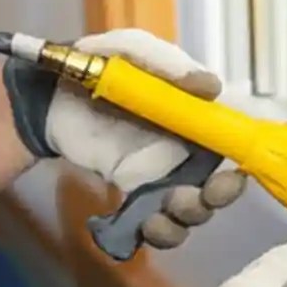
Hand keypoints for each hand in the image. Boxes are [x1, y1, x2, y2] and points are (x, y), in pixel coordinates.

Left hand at [3, 28, 245, 248]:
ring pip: (188, 212)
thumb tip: (213, 88)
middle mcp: (187, 153)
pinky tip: (143, 228)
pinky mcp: (134, 193)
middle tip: (193, 199)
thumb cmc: (100, 65)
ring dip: (183, 221)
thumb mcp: (132, 53)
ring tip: (159, 217)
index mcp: (196, 121)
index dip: (236, 169)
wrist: (50, 91)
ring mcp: (161, 176)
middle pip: (214, 191)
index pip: (230, 151)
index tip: (233, 177)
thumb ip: (169, 66)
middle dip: (211, 202)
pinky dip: (155, 234)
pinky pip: (154, 222)